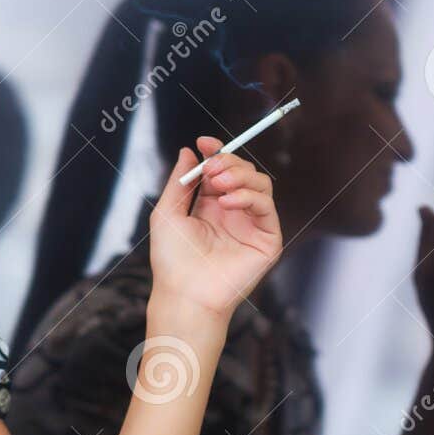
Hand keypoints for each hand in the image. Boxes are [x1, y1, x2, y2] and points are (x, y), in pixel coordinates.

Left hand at [148, 136, 283, 320]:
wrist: (184, 293)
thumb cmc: (171, 259)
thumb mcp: (167, 213)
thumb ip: (179, 181)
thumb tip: (189, 150)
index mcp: (209, 205)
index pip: (221, 170)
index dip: (216, 152)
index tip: (204, 141)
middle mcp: (233, 212)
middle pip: (243, 171)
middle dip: (227, 162)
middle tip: (210, 167)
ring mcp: (251, 224)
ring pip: (260, 183)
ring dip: (240, 176)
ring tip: (218, 184)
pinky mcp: (266, 239)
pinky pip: (266, 206)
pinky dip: (248, 197)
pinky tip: (227, 203)